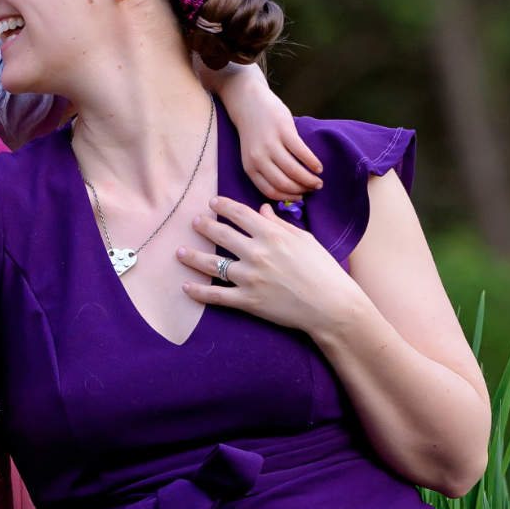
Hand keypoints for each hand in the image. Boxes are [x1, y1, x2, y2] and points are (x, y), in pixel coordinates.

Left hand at [178, 196, 358, 335]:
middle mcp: (257, 253)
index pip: (240, 214)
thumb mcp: (305, 240)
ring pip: (212, 264)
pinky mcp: (247, 301)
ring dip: (191, 256)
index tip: (212, 202)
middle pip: (221, 234)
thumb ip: (280, 224)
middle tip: (194, 221)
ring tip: (179, 252)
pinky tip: (186, 287)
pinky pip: (216, 295)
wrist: (331, 306)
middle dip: (204, 226)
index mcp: (272, 235)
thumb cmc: (323, 271)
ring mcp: (250, 277)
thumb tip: (262, 209)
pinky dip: (198, 292)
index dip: (223, 206)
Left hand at [233, 100, 322, 202]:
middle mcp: (258, 158)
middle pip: (283, 183)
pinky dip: (312, 162)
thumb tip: (289, 189)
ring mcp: (271, 144)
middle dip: (302, 189)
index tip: (300, 198)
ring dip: (309, 179)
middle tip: (314, 189)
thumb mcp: (253, 155)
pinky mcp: (283, 131)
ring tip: (319, 181)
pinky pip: (301, 152)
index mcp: (250, 167)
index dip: (288, 197)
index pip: (270, 191)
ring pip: (293, 170)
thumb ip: (266, 170)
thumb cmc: (254, 133)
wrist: (248, 103)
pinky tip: (318, 167)